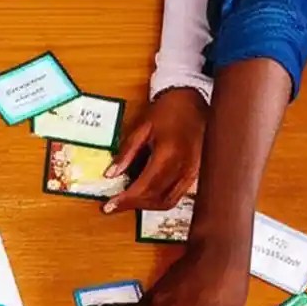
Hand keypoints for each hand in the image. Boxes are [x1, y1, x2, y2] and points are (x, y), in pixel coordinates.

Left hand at [102, 88, 207, 213]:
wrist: (192, 99)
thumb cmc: (167, 110)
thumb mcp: (142, 127)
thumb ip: (126, 153)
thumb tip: (110, 174)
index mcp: (169, 153)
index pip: (144, 186)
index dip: (126, 199)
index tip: (109, 205)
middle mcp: (184, 166)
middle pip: (156, 198)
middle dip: (134, 204)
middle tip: (115, 205)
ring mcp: (193, 172)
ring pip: (168, 201)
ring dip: (146, 205)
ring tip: (129, 201)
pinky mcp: (196, 173)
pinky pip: (177, 195)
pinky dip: (160, 199)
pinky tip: (147, 194)